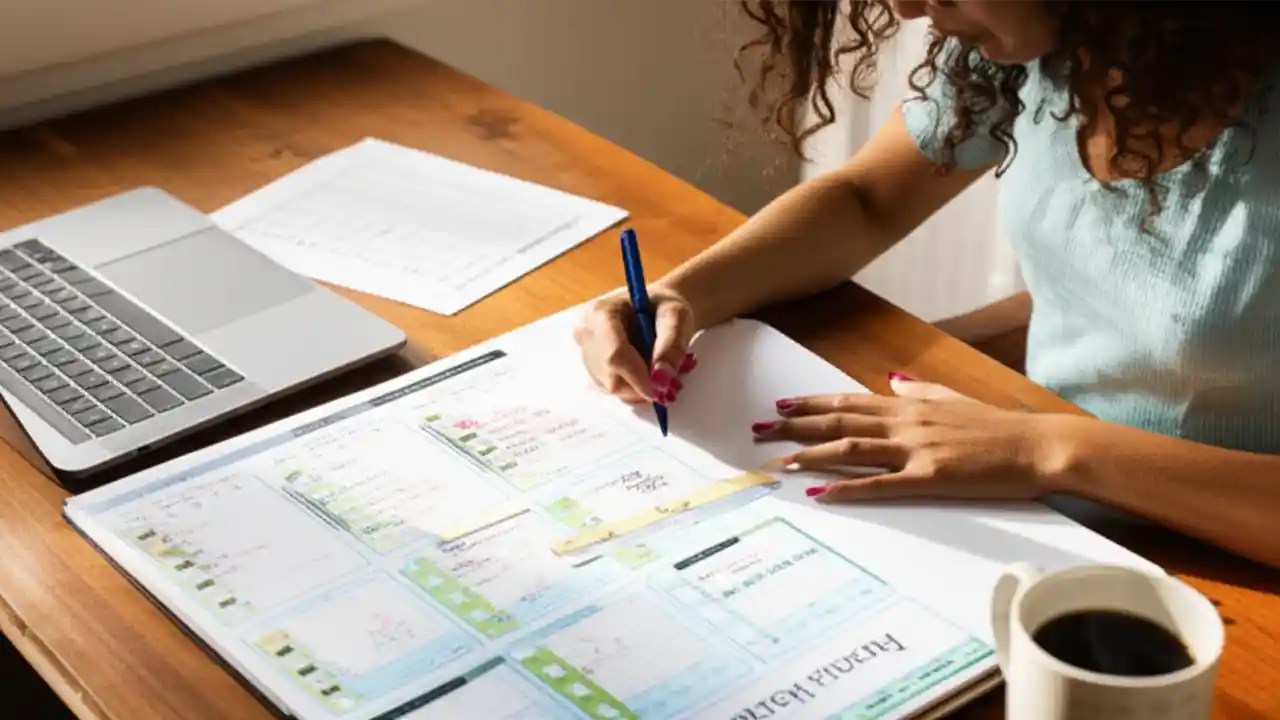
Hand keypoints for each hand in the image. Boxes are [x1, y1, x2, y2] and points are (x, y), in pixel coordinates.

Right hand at [573, 286, 698, 404]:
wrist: (654, 307)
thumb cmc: (663, 307)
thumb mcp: (677, 316)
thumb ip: (672, 346)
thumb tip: (663, 379)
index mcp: (601, 313)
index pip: (614, 355)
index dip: (638, 377)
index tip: (662, 388)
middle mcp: (586, 334)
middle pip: (610, 377)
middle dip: (642, 385)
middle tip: (667, 378)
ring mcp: (587, 354)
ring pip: (613, 388)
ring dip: (640, 387)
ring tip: (656, 367)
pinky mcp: (593, 369)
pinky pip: (614, 390)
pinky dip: (634, 388)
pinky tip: (643, 370)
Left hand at [752, 373, 1070, 502]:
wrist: (1039, 445)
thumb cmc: (1000, 427)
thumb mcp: (956, 400)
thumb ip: (921, 391)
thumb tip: (892, 381)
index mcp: (911, 405)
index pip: (849, 402)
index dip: (811, 404)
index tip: (780, 405)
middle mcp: (906, 421)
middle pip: (839, 422)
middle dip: (795, 426)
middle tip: (758, 431)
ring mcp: (916, 449)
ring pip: (851, 450)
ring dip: (811, 455)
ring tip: (779, 462)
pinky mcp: (930, 478)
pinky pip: (880, 485)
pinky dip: (847, 488)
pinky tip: (821, 493)